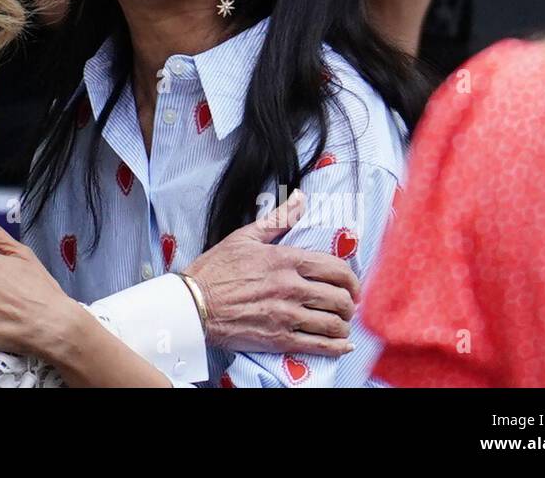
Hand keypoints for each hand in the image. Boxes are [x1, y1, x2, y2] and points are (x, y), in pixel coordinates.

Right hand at [184, 190, 360, 357]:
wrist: (193, 304)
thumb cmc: (216, 270)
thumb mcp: (244, 237)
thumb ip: (278, 219)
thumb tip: (300, 198)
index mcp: (285, 260)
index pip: (336, 269)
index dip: (351, 279)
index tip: (350, 285)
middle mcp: (291, 288)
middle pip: (339, 298)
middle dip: (349, 303)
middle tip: (346, 304)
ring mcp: (286, 315)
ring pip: (333, 323)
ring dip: (343, 324)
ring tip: (341, 323)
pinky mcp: (279, 339)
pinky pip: (319, 345)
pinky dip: (337, 346)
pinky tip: (341, 344)